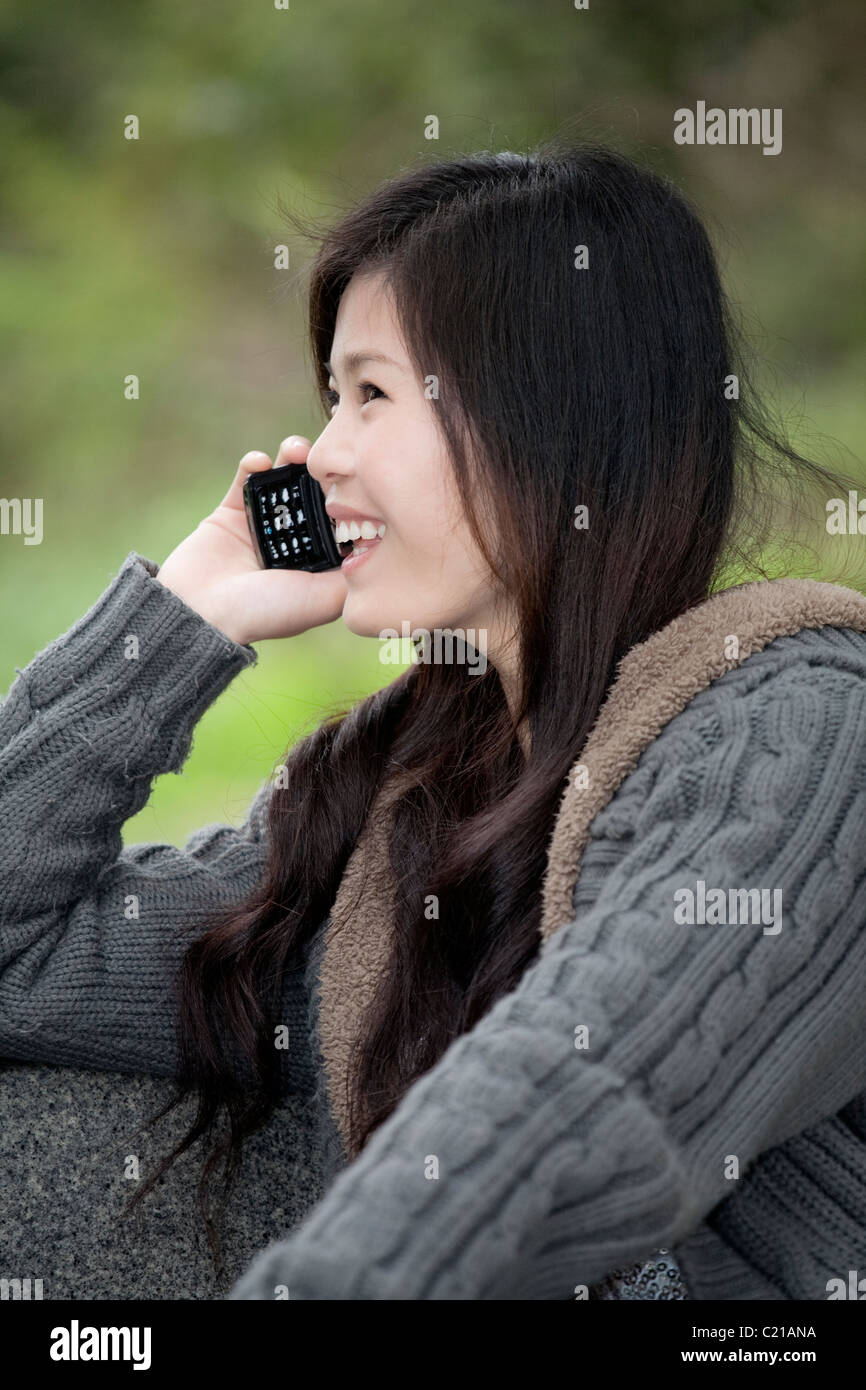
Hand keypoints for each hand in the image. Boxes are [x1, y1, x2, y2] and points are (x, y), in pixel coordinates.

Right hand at [154, 437, 347, 645]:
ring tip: (296, 450)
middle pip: (315, 494)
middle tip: (330, 455)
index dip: (354, 498)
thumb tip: (384, 547)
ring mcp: (261, 525)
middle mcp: (292, 543)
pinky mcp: (230, 513)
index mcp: (316, 563)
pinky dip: (254, 464)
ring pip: (284, 481)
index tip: (363, 476)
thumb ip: (355, 574)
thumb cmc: (265, 612)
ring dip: (291, 459)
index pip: (343, 522)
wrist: (201, 613)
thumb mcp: (325, 600)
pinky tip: (260, 461)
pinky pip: (245, 480)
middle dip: (324, 471)